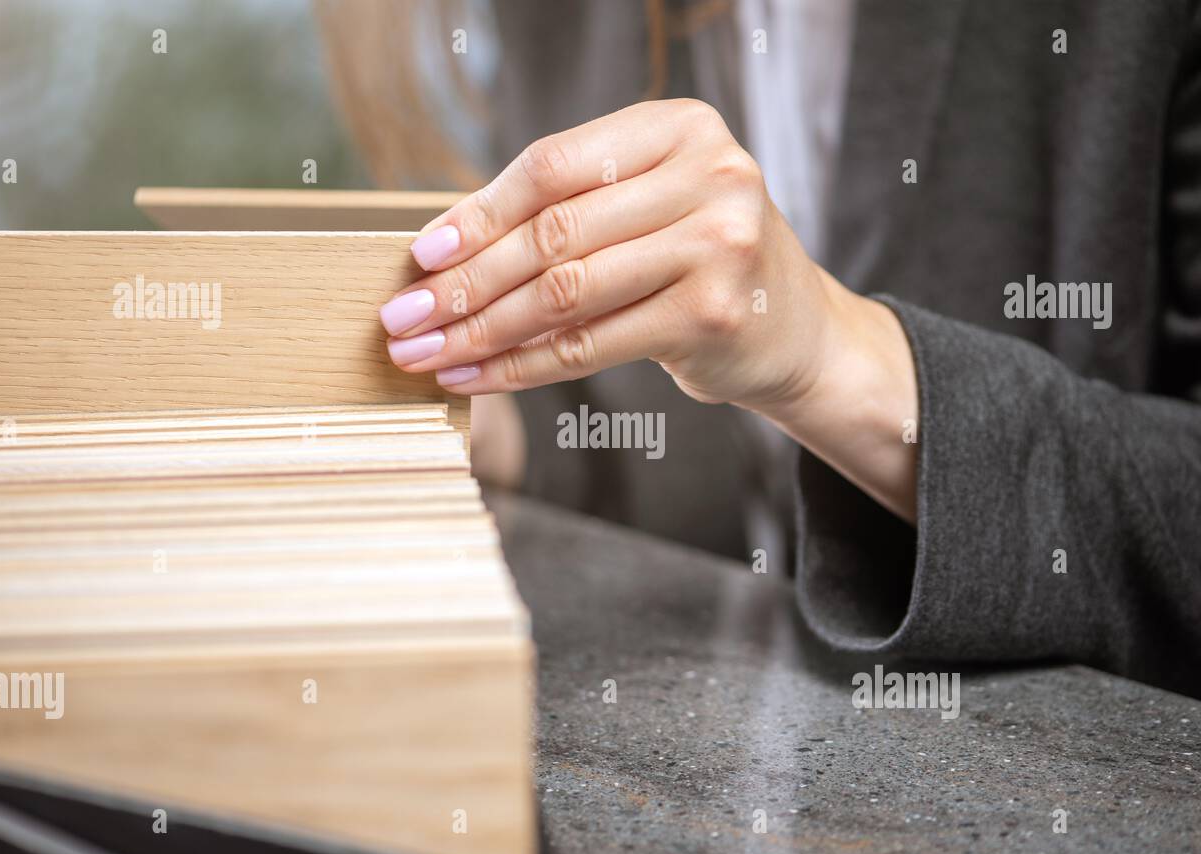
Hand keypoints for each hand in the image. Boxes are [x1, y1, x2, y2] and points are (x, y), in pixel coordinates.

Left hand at [380, 98, 918, 519]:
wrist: (796, 331)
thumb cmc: (703, 265)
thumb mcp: (651, 209)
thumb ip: (574, 209)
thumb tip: (445, 247)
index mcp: (681, 128)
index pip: (553, 166)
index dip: (478, 212)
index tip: (422, 255)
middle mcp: (708, 175)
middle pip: (553, 232)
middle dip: (465, 282)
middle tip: (404, 317)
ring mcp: (717, 244)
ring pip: (564, 292)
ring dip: (482, 330)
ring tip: (427, 354)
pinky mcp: (712, 314)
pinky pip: (590, 344)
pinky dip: (523, 367)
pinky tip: (477, 378)